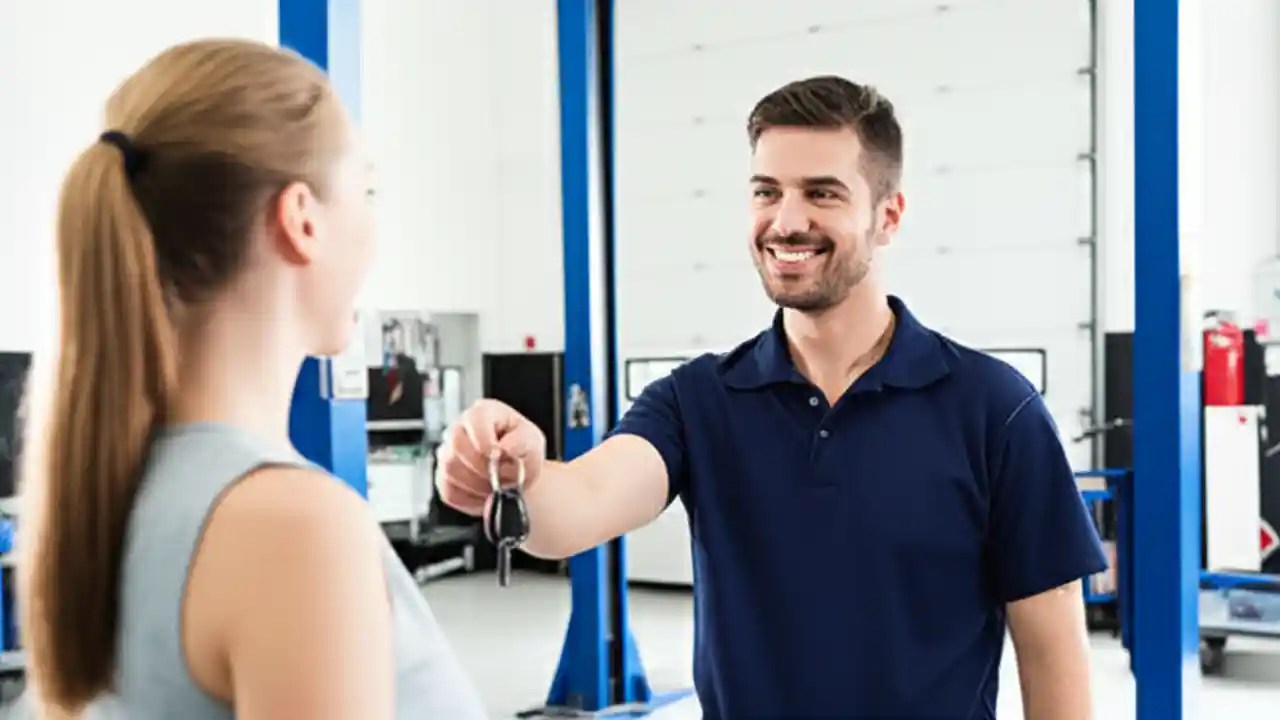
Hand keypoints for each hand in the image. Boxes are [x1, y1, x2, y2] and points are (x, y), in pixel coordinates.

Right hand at [434, 399, 546, 515]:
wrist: (518, 476)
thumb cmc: (523, 452)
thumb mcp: (533, 442)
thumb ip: (521, 442)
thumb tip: (505, 447)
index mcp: (484, 412)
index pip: (473, 420)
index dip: (484, 441)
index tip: (498, 456)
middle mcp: (460, 428)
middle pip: (456, 445)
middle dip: (482, 467)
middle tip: (501, 476)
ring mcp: (448, 453)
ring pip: (450, 470)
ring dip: (478, 484)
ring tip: (496, 485)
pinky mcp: (443, 478)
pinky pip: (449, 491)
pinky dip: (470, 498)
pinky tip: (484, 493)